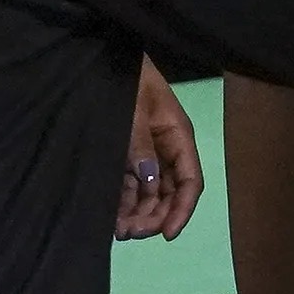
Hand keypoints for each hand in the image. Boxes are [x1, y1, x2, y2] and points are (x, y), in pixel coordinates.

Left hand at [118, 62, 202, 240]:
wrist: (103, 59)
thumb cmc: (126, 78)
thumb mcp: (134, 109)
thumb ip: (141, 145)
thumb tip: (149, 180)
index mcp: (177, 136)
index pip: (190, 181)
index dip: (182, 210)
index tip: (167, 234)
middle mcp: (165, 150)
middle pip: (170, 194)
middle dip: (156, 217)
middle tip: (131, 232)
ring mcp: (146, 154)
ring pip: (150, 195)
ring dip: (139, 215)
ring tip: (119, 229)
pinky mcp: (125, 156)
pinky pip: (130, 186)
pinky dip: (124, 204)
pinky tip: (113, 217)